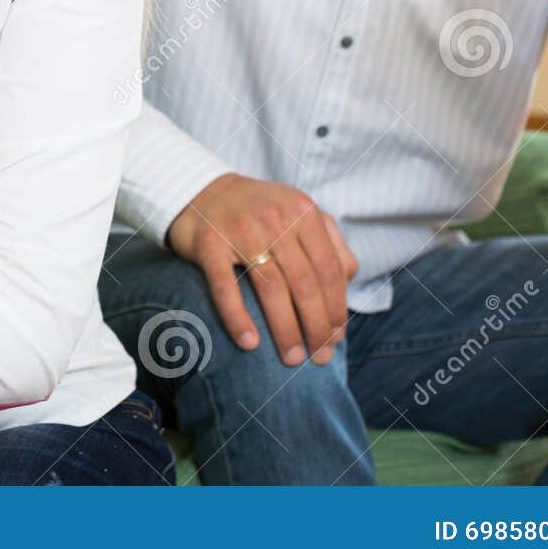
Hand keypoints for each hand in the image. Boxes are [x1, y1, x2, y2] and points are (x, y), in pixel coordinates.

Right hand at [166, 174, 358, 364]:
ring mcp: (241, 229)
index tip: (337, 338)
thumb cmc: (258, 211)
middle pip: (305, 283)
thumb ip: (329, 241)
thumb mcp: (298, 213)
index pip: (330, 269)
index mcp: (303, 212)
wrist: (200, 190)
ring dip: (285, 330)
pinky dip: (238, 319)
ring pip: (271, 288)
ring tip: (292, 358)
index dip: (337, 308)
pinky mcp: (209, 243)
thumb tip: (347, 284)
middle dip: (316, 327)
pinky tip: (250, 344)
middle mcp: (275, 218)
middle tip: (319, 357)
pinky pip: (226, 287)